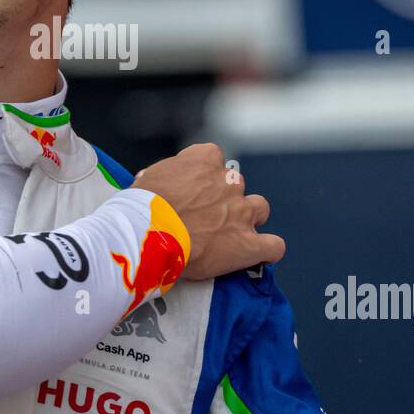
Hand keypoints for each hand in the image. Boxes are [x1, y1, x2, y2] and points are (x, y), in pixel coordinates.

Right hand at [132, 143, 282, 280]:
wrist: (148, 235)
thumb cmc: (140, 206)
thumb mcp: (147, 178)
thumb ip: (164, 177)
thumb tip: (160, 183)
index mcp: (204, 160)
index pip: (212, 158)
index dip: (202, 175)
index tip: (190, 190)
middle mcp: (228, 182)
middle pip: (236, 184)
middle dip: (224, 198)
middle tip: (203, 216)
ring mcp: (241, 213)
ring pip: (260, 208)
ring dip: (249, 218)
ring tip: (230, 233)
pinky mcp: (247, 244)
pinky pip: (273, 246)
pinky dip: (267, 250)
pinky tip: (257, 255)